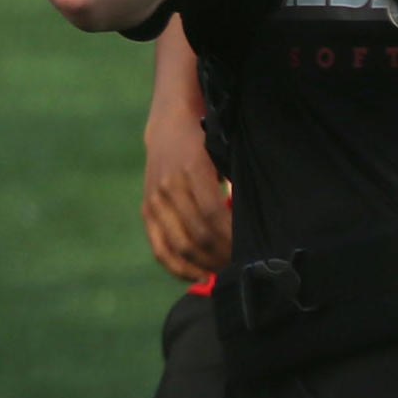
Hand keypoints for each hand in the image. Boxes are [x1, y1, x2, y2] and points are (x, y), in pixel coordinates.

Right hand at [139, 106, 232, 283]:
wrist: (170, 121)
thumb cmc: (208, 138)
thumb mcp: (223, 154)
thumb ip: (234, 186)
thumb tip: (251, 224)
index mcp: (191, 170)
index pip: (212, 216)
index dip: (230, 239)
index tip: (249, 251)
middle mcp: (168, 186)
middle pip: (196, 235)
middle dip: (221, 256)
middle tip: (241, 267)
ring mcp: (154, 199)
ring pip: (179, 246)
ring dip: (203, 264)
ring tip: (223, 273)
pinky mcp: (146, 210)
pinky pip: (159, 248)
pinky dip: (178, 267)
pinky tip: (197, 275)